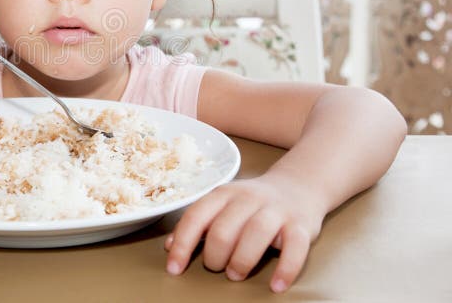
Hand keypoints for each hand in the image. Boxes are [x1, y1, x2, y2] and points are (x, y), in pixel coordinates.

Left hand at [163, 173, 325, 292]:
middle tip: (217, 268)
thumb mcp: (222, 205)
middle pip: (223, 229)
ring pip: (256, 234)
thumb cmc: (252, 203)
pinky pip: (295, 248)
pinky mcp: (301, 225)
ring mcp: (276, 210)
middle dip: (214, 257)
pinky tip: (276, 285)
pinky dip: (285, 269)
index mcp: (223, 194)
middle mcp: (248, 198)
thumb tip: (169, 246)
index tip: (174, 268)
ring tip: (235, 275)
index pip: (196, 217)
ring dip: (241, 261)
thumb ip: (198, 224)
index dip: (183, 244)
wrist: (298, 186)